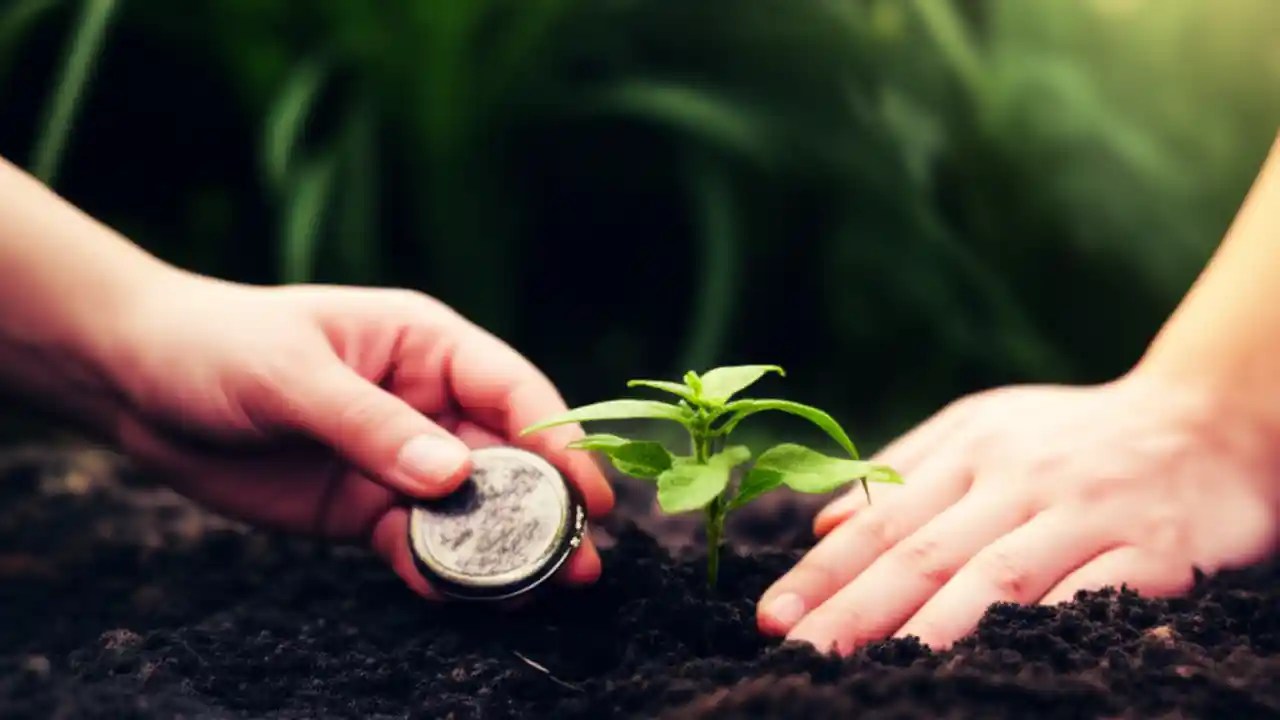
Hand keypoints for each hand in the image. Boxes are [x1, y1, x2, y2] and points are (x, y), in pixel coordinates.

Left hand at [95, 272, 612, 599]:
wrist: (138, 386)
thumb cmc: (219, 347)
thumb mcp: (293, 376)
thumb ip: (371, 427)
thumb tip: (453, 478)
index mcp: (427, 346)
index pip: (514, 392)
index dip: (559, 443)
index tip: (592, 497)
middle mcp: (428, 403)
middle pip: (508, 460)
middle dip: (546, 511)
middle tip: (581, 566)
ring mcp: (398, 460)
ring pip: (469, 510)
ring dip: (500, 550)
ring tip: (532, 596)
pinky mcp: (364, 508)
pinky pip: (415, 543)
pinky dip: (434, 569)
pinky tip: (444, 591)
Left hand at [755, 372, 1279, 654]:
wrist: (1208, 416)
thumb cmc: (1074, 435)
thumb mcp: (983, 426)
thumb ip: (904, 471)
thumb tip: (824, 521)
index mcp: (970, 451)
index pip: (881, 520)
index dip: (824, 572)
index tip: (773, 618)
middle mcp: (1018, 480)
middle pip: (924, 554)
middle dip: (855, 609)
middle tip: (801, 653)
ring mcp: (1085, 514)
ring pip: (997, 576)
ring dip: (934, 626)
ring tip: (879, 667)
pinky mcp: (1151, 551)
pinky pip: (1089, 594)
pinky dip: (1042, 627)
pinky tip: (999, 659)